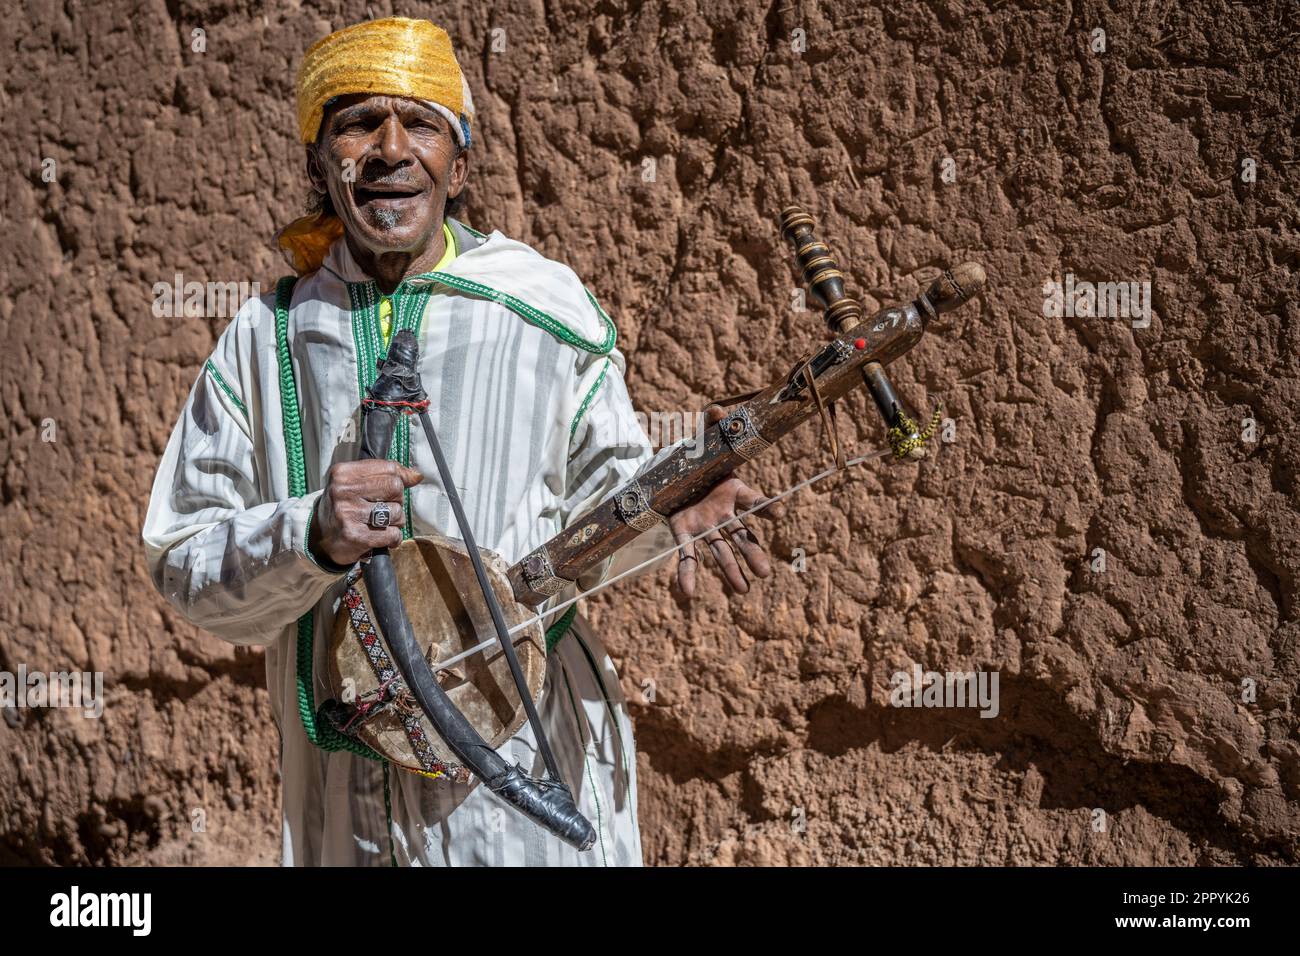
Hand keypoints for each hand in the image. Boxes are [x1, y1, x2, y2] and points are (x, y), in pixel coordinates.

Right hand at [309, 460, 422, 566]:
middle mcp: (343, 491)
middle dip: (397, 500)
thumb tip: (416, 475)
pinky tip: (382, 537)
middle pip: (395, 488)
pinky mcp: (355, 536)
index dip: (399, 479)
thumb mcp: (356, 483)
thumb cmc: (344, 507)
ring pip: (396, 512)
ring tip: (381, 523)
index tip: (394, 488)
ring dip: (396, 521)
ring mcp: (348, 514)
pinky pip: (392, 534)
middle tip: (386, 507)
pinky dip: (393, 538)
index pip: (389, 468)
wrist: (320, 538)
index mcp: (344, 473)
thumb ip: (385, 475)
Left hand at [668, 404, 778, 597]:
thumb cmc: (697, 458)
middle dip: (753, 554)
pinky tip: (688, 594)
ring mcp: (706, 527)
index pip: (754, 500)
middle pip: (743, 537)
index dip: (766, 505)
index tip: (778, 512)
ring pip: (722, 552)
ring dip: (731, 572)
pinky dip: (687, 574)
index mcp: (734, 491)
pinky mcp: (684, 534)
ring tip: (742, 591)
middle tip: (764, 573)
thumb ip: (711, 425)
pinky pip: (687, 556)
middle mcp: (725, 514)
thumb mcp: (703, 440)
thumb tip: (717, 410)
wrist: (674, 474)